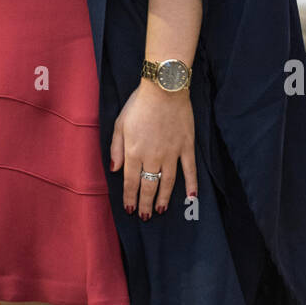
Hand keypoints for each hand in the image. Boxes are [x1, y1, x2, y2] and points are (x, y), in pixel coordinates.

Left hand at [110, 79, 196, 218]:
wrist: (164, 88)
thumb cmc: (139, 104)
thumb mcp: (120, 123)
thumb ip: (116, 148)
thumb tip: (114, 170)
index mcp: (134, 152)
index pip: (131, 182)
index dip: (130, 197)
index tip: (130, 209)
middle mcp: (152, 157)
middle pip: (149, 186)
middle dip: (145, 203)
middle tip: (145, 216)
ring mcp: (171, 153)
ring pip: (168, 183)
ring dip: (163, 199)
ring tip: (159, 210)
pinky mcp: (186, 147)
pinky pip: (190, 170)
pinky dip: (191, 185)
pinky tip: (191, 197)